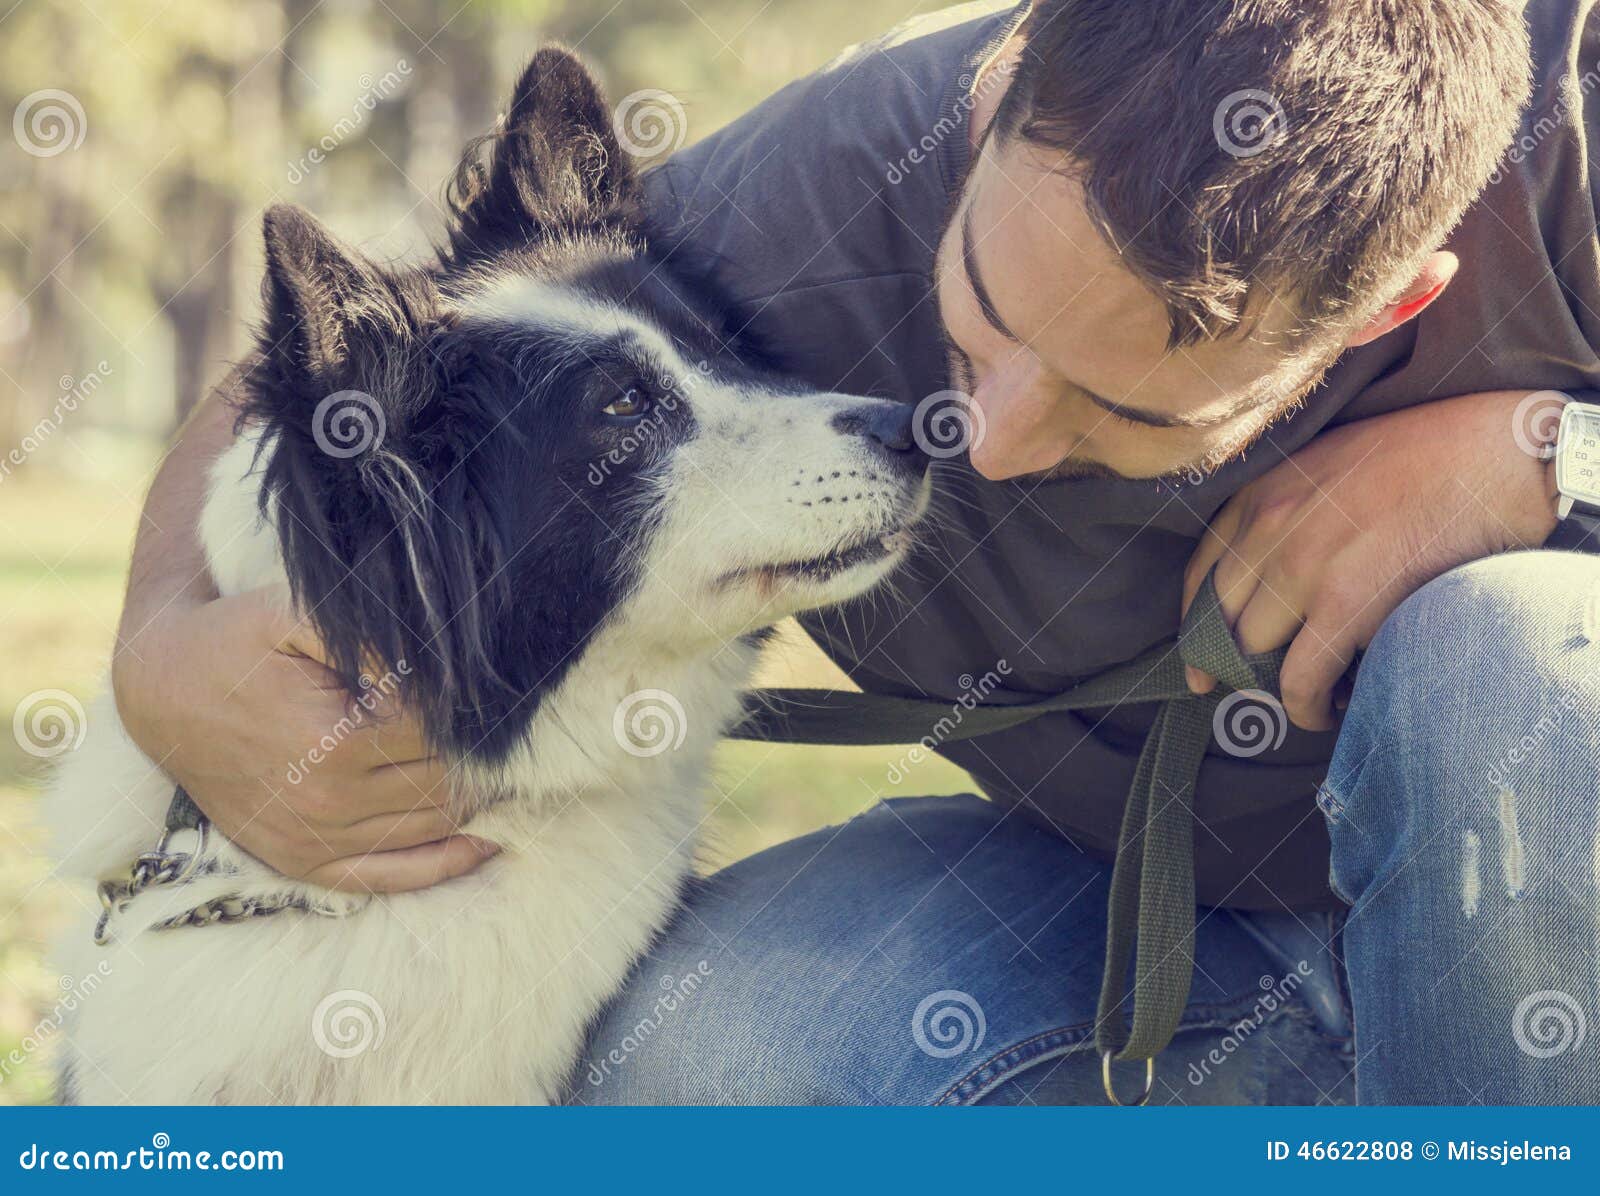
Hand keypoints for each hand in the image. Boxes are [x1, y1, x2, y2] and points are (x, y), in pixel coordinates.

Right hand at [112, 586, 496, 891]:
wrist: (161, 690)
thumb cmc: (237, 641)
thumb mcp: (297, 613)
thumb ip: (373, 633)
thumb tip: (445, 660)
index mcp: (335, 741)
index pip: (445, 733)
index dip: (479, 710)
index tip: (500, 687)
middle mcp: (328, 802)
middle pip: (448, 782)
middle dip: (486, 753)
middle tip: (514, 725)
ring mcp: (315, 840)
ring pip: (433, 828)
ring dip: (478, 799)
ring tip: (504, 763)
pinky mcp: (303, 862)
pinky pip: (392, 877)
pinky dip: (447, 863)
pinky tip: (488, 840)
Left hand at [1182, 390, 1558, 730]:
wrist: (1494, 454)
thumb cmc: (1426, 457)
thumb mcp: (1328, 465)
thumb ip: (1289, 512)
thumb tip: (1273, 578)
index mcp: (1261, 492)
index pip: (1200, 576)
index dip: (1194, 630)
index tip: (1198, 665)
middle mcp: (1269, 527)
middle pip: (1221, 621)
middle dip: (1235, 665)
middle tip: (1263, 689)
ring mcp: (1304, 565)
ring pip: (1254, 653)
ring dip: (1274, 686)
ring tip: (1308, 696)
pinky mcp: (1346, 603)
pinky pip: (1299, 680)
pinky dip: (1305, 708)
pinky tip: (1326, 712)